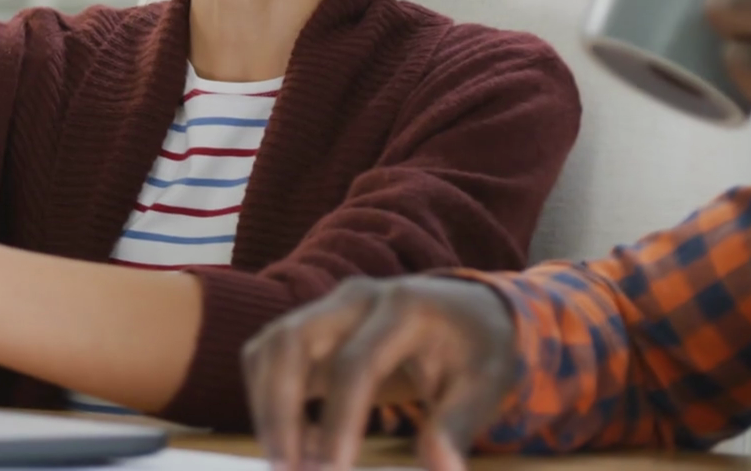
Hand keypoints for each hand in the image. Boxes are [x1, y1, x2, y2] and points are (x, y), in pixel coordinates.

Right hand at [243, 276, 519, 470]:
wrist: (470, 311)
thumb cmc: (477, 351)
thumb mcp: (486, 385)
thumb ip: (458, 425)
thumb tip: (440, 469)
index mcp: (404, 307)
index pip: (356, 364)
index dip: (338, 422)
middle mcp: (357, 297)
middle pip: (292, 341)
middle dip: (279, 410)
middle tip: (286, 470)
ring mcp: (329, 306)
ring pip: (272, 345)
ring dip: (265, 405)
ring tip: (282, 461)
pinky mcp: (312, 323)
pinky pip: (269, 352)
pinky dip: (264, 395)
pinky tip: (289, 439)